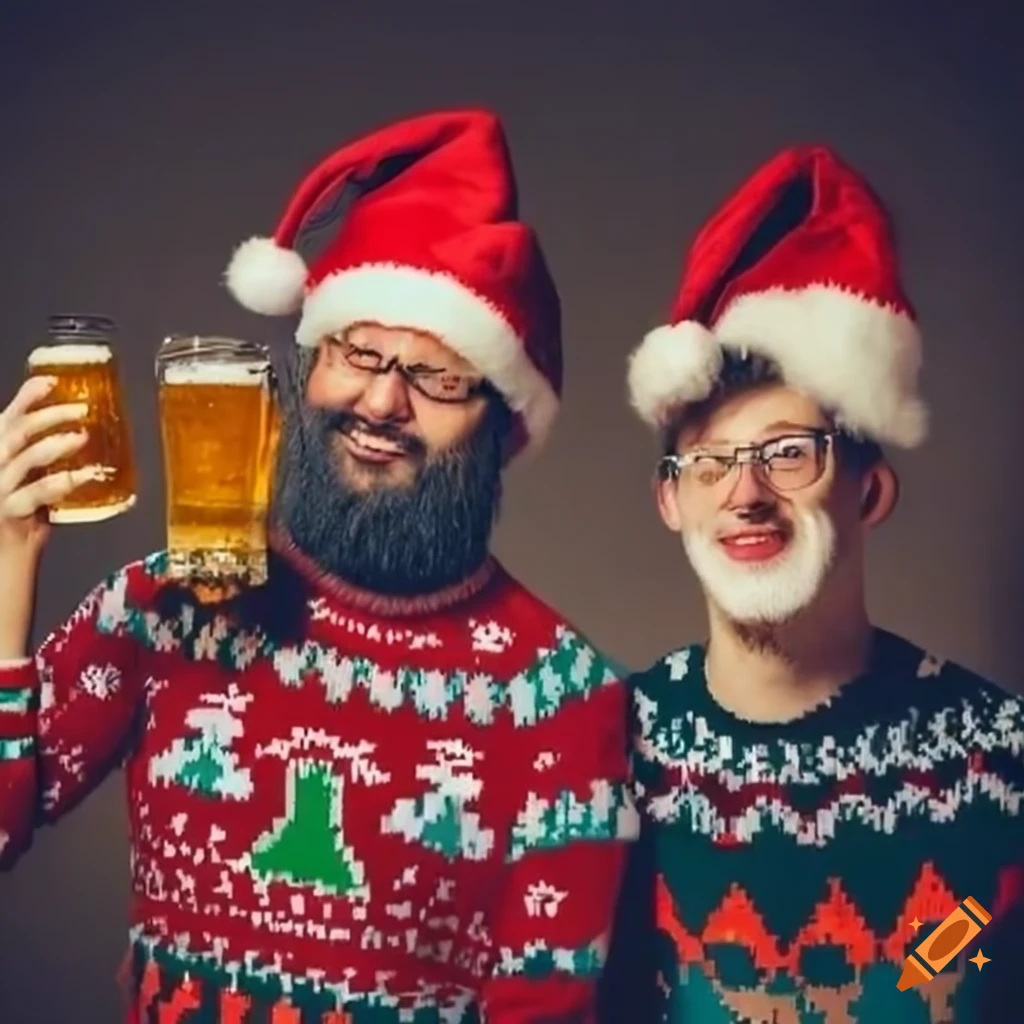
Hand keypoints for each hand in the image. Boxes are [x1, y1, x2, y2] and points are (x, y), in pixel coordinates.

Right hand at [0, 376, 91, 559]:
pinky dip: (60, 482)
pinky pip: (33, 494)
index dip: (25, 398)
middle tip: (81, 409)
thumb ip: (42, 460)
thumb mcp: (30, 481)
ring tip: (81, 437)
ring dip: (53, 444)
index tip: (51, 382)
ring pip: (21, 459)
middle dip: (47, 415)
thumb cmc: (21, 520)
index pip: (5, 419)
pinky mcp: (7, 513)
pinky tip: (84, 477)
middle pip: (14, 432)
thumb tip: (78, 435)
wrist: (4, 563)